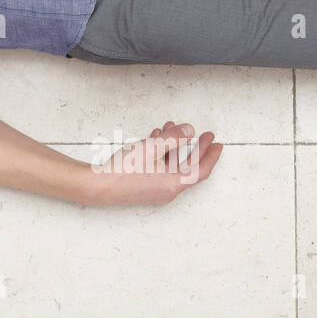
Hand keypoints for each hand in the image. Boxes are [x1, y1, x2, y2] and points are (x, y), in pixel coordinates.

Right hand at [92, 121, 222, 205]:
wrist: (100, 185)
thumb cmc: (124, 170)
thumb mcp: (152, 147)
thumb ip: (173, 137)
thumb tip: (189, 131)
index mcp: (174, 183)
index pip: (201, 169)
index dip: (210, 155)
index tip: (217, 143)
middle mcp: (168, 189)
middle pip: (187, 167)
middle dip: (195, 148)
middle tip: (203, 136)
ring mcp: (156, 189)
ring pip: (172, 165)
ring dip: (174, 147)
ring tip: (171, 128)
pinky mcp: (145, 186)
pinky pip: (160, 168)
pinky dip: (162, 154)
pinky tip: (155, 139)